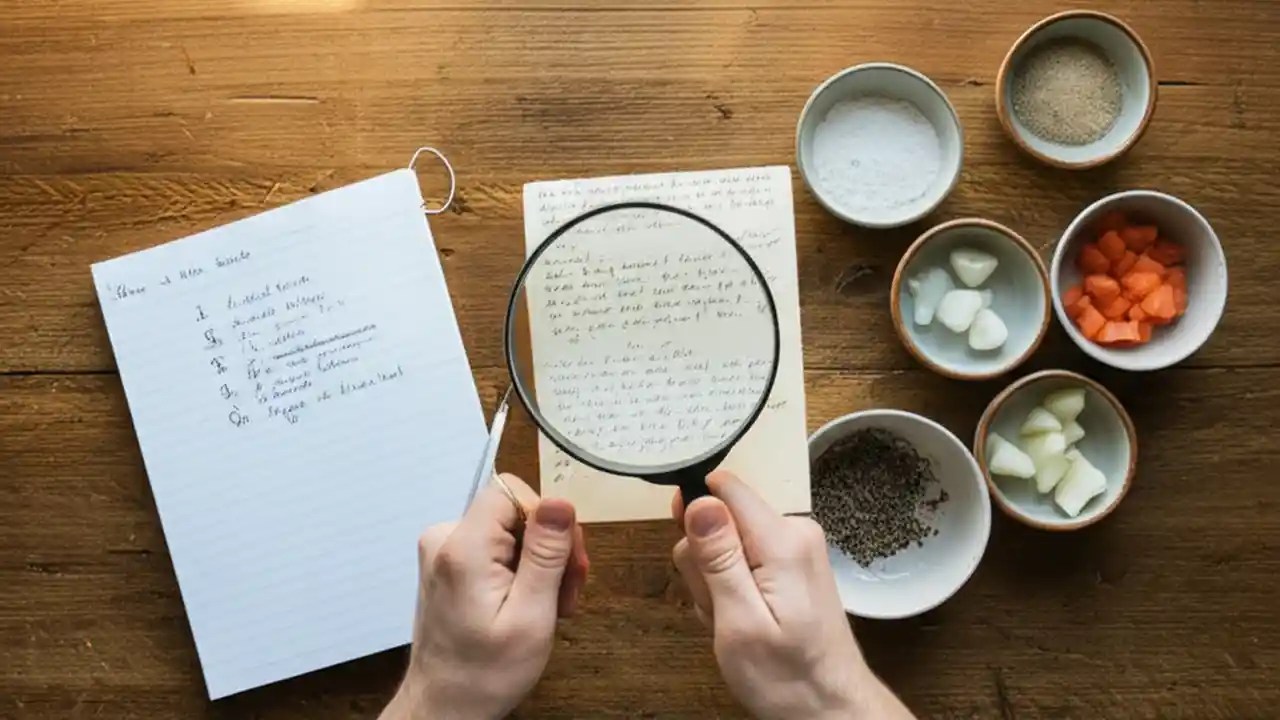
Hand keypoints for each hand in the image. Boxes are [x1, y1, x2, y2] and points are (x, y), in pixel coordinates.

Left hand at [381, 474, 589, 719]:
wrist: (443, 708)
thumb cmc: (487, 673)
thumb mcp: (532, 616)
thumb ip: (546, 554)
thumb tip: (560, 500)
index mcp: (463, 546)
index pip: (513, 492)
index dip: (548, 520)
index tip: (565, 565)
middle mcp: (445, 537)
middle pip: (515, 512)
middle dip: (550, 548)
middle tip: (567, 595)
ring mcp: (442, 550)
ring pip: (509, 531)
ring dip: (539, 563)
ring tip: (551, 607)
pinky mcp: (447, 563)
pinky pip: (494, 547)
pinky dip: (518, 570)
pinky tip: (528, 604)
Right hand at [672, 471, 913, 719]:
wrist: (831, 710)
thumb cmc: (788, 678)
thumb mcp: (739, 623)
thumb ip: (718, 559)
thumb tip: (699, 501)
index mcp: (783, 541)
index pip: (725, 488)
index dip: (695, 513)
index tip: (694, 557)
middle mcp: (795, 533)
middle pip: (722, 518)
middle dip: (704, 564)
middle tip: (720, 609)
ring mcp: (795, 549)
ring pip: (726, 543)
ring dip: (716, 584)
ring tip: (734, 622)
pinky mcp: (791, 565)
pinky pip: (743, 560)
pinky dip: (732, 591)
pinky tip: (743, 622)